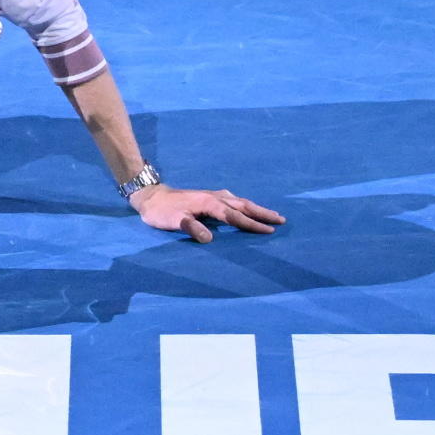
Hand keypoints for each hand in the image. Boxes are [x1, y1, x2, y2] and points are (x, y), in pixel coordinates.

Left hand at [131, 183, 283, 242]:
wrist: (152, 197)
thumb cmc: (163, 212)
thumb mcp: (175, 221)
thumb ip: (192, 227)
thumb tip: (209, 239)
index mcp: (210, 203)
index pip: (236, 217)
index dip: (252, 224)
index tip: (269, 231)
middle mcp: (216, 197)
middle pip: (244, 206)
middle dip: (263, 213)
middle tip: (282, 220)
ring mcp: (213, 195)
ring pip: (240, 202)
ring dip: (256, 208)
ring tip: (272, 215)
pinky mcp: (210, 197)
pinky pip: (234, 201)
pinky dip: (245, 205)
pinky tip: (247, 208)